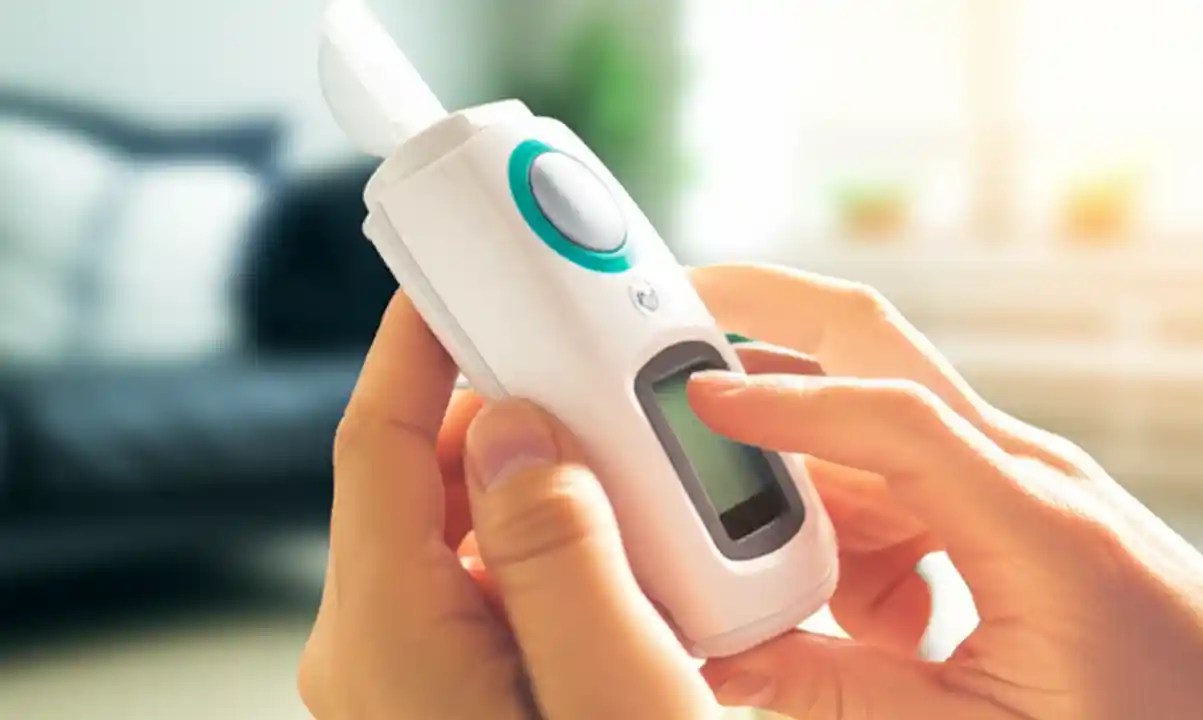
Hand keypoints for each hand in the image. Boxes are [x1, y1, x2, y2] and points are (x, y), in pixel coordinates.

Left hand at [296, 293, 716, 718]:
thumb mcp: (617, 690)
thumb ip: (563, 553)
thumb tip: (521, 431)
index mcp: (391, 637)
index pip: (375, 443)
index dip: (414, 344)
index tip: (455, 274)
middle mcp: (374, 647)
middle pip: (423, 472)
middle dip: (510, 416)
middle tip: (599, 391)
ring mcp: (403, 667)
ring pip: (459, 516)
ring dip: (539, 480)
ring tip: (629, 490)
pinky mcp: (443, 681)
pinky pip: (483, 568)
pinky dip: (545, 539)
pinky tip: (615, 556)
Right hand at [688, 264, 1202, 718]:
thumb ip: (838, 694)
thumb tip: (725, 664)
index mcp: (1031, 522)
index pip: (890, 416)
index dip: (782, 401)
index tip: (692, 397)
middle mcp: (1022, 473)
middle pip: (879, 353)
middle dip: (770, 317)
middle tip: (674, 316)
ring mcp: (1016, 483)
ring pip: (874, 432)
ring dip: (800, 476)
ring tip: (751, 547)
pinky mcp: (1009, 509)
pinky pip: (904, 488)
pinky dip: (854, 534)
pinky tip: (864, 616)